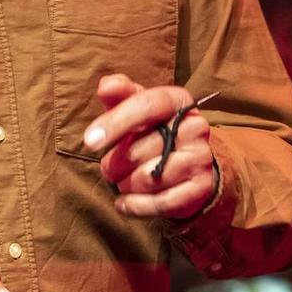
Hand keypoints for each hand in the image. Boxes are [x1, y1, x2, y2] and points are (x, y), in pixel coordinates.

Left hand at [82, 73, 218, 220]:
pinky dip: (135, 206)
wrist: (189, 165)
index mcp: (178, 100)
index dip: (116, 122)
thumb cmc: (152, 132)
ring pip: (148, 179)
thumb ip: (119, 94)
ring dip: (125, 184)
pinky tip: (126, 202)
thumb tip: (106, 86)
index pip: (147, 105)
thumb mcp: (135, 109)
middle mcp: (195, 126)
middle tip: (110, 167)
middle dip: (114, 164)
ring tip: (125, 180)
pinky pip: (160, 203)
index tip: (90, 141)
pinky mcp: (201, 187)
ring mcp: (201, 157)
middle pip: (139, 150)